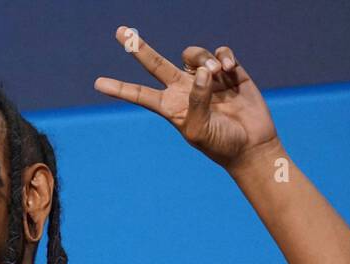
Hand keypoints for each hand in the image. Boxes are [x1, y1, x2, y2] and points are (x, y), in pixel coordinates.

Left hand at [93, 26, 279, 170]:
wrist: (251, 145)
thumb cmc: (221, 144)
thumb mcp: (200, 129)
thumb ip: (196, 100)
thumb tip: (201, 72)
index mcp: (171, 107)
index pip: (141, 95)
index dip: (120, 89)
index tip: (98, 84)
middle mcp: (183, 89)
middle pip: (155, 63)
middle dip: (138, 47)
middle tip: (120, 32)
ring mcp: (205, 78)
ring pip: (193, 54)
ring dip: (203, 60)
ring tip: (216, 75)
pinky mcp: (228, 71)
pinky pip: (219, 53)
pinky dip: (222, 58)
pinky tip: (228, 70)